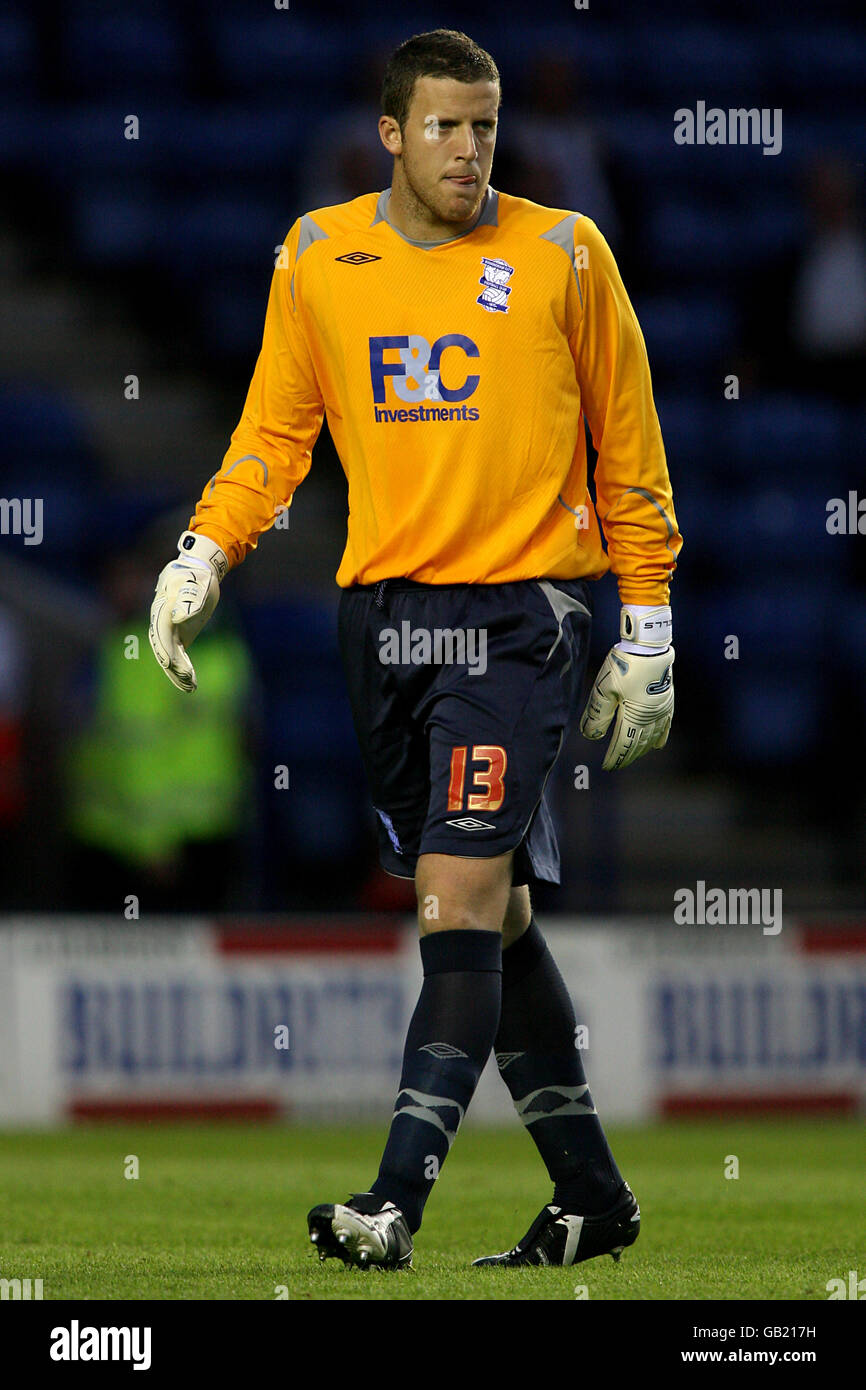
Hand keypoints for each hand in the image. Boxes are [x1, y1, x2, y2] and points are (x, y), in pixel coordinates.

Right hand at [148, 531, 227, 691]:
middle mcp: (161, 621)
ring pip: (168, 654)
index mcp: (164, 609)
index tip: (177, 666)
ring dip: (177, 672)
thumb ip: (189, 599)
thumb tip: (178, 618)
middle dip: (174, 667)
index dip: (168, 651)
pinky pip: (176, 653)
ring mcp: (168, 629)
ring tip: (190, 688)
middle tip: (189, 683)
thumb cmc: (198, 575)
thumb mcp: (197, 583)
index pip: (162, 634)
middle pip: (163, 648)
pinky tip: (191, 681)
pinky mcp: (177, 634)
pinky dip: (182, 667)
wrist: (196, 570)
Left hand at [580, 605, 673, 770]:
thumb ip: (597, 715)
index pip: (624, 744)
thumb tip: (590, 736)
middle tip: (617, 764)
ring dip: (642, 749)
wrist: (648, 646)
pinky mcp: (667, 700)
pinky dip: (660, 737)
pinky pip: (666, 725)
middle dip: (627, 756)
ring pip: (652, 737)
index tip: (607, 766)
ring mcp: (661, 709)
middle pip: (639, 743)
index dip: (615, 757)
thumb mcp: (604, 689)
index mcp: (634, 716)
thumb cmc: (624, 665)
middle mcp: (650, 717)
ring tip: (633, 757)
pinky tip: (657, 745)